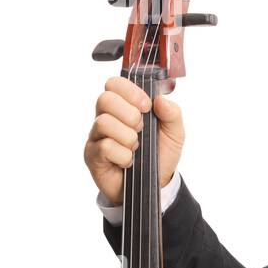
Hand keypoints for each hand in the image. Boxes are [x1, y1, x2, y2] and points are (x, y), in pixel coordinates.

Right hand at [84, 76, 184, 205]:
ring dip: (128, 136)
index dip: (130, 91)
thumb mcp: (174, 134)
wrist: (156, 184)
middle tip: (141, 128)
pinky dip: (124, 155)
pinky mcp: (93, 155)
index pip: (114, 84)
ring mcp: (97, 137)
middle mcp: (106, 118)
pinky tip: (128, 161)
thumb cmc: (161, 155)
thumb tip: (161, 99)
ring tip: (136, 147)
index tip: (146, 106)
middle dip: (130, 114)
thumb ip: (172, 114)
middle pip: (105, 99)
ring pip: (104, 123)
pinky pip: (105, 147)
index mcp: (124, 107)